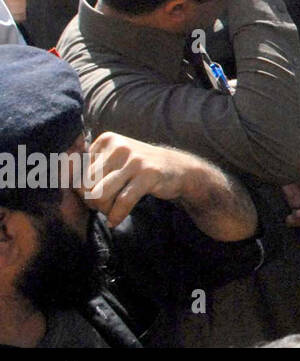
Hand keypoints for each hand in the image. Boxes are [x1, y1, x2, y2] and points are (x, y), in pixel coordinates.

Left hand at [81, 132, 195, 227]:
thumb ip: (87, 168)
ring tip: (111, 211)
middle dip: (92, 201)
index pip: (77, 172)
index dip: (83, 190)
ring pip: (99, 194)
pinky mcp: (148, 174)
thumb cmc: (138, 169)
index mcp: (106, 140)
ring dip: (103, 209)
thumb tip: (60, 176)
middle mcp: (119, 146)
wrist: (178, 169)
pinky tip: (116, 220)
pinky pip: (122, 201)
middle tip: (105, 206)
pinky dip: (116, 215)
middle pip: (86, 185)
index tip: (97, 194)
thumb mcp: (113, 162)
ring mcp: (134, 159)